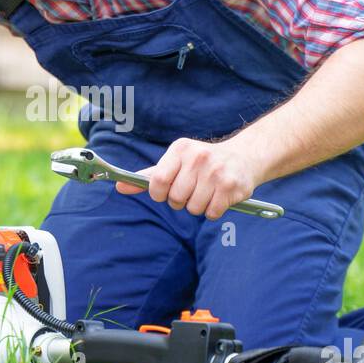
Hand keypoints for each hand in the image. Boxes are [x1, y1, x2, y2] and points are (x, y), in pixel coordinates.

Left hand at [114, 137, 260, 220]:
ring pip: (193, 208)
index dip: (159, 193)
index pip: (157, 180)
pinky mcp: (231, 186)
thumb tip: (120, 186)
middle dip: (180, 201)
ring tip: (206, 192)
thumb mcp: (176, 162)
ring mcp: (216, 172)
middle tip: (192, 190)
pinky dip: (212, 211)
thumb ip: (149, 176)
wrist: (244, 157)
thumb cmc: (202, 163)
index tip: (166, 192)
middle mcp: (198, 158)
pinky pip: (211, 213)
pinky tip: (218, 197)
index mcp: (181, 149)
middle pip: (175, 198)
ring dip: (197, 207)